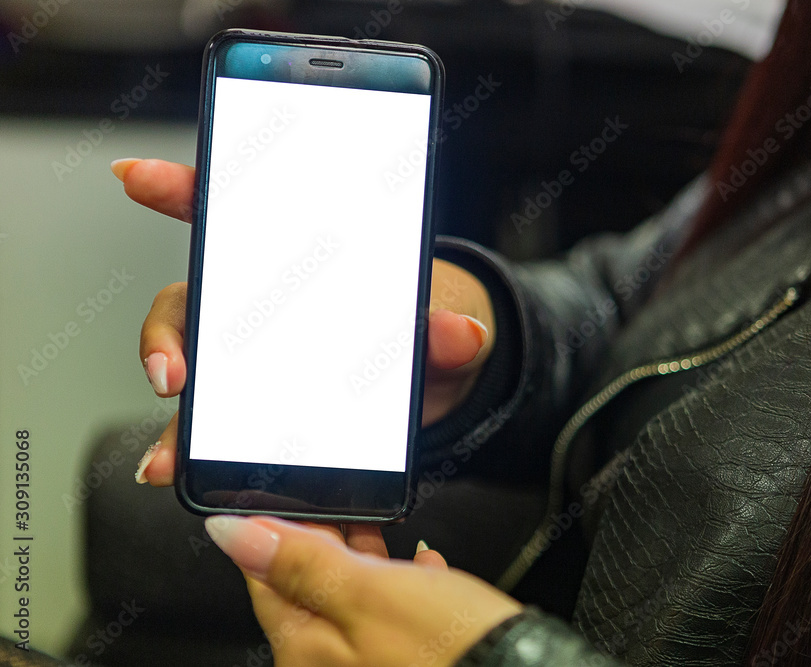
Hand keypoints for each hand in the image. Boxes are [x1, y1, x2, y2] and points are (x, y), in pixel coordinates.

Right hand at [115, 159, 495, 484]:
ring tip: (170, 447)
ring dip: (170, 401)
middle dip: (165, 332)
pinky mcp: (250, 402)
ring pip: (186, 360)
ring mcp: (248, 354)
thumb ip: (449, 335)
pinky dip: (182, 443)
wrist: (431, 389)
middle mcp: (260, 302)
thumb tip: (462, 333)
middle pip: (189, 299)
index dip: (184, 188)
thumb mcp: (444, 336)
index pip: (234, 214)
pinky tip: (175, 465)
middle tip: (173, 370)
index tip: (139, 176)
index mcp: (300, 261)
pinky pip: (205, 418)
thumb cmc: (425, 342)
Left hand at [205, 516, 522, 665]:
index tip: (298, 494)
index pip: (266, 577)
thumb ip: (298, 560)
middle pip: (309, 588)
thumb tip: (230, 534)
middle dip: (327, 540)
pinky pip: (390, 616)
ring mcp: (370, 663)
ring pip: (352, 598)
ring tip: (384, 528)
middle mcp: (331, 665)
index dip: (278, 529)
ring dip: (365, 559)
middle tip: (347, 502)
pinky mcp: (410, 658)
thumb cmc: (449, 650)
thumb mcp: (368, 589)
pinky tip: (422, 569)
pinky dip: (401, 585)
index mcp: (306, 649)